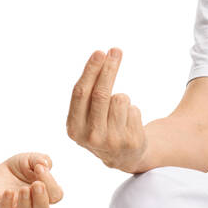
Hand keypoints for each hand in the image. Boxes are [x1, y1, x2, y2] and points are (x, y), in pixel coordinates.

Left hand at [0, 153, 63, 207]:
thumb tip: (45, 164)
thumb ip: (41, 159)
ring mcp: (17, 206)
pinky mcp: (1, 206)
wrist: (0, 169)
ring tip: (23, 189)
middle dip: (41, 199)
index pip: (55, 195)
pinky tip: (8, 191)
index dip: (50, 183)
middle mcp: (33, 204)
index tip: (40, 168)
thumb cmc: (20, 167)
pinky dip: (6, 203)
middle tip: (37, 184)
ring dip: (25, 203)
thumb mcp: (32, 158)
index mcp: (45, 193)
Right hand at [67, 48, 146, 172]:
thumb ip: (88, 93)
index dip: (90, 71)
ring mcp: (112, 141)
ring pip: (120, 99)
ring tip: (119, 112)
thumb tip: (101, 57)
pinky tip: (128, 123)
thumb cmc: (102, 126)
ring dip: (122, 98)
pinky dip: (132, 109)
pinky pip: (134, 109)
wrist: (124, 156)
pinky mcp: (131, 141)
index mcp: (74, 128)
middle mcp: (91, 137)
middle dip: (109, 69)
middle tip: (115, 51)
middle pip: (100, 94)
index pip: (81, 93)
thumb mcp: (87, 116)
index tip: (100, 53)